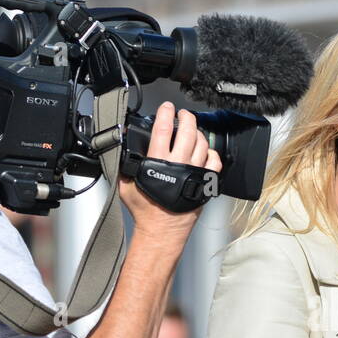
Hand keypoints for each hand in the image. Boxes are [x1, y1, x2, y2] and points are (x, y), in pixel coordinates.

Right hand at [117, 101, 222, 224]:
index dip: (165, 113)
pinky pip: (214, 162)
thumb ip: (125, 165)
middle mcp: (179, 165)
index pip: (163, 129)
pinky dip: (211, 152)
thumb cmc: (146, 211)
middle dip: (186, 117)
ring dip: (198, 132)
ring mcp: (194, 173)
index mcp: (158, 163)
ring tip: (192, 129)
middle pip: (188, 131)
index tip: (167, 107)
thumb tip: (122, 150)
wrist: (162, 231)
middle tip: (183, 114)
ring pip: (202, 144)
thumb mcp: (126, 185)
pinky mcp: (204, 183)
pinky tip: (205, 150)